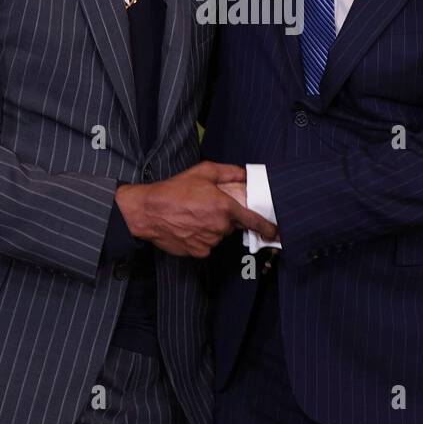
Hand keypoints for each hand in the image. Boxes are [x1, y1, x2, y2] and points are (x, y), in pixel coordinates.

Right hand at [115, 161, 276, 257]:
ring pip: (218, 235)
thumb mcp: (203, 172)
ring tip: (191, 216)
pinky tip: (187, 227)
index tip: (275, 232)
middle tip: (204, 207)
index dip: (266, 227)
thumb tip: (245, 174)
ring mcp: (209, 241)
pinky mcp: (198, 252)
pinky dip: (200, 238)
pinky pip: (206, 245)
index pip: (253, 221)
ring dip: (210, 227)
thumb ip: (228, 172)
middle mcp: (219, 226)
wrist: (148, 211)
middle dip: (223, 217)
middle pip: (230, 225)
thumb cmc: (174, 190)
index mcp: (224, 207)